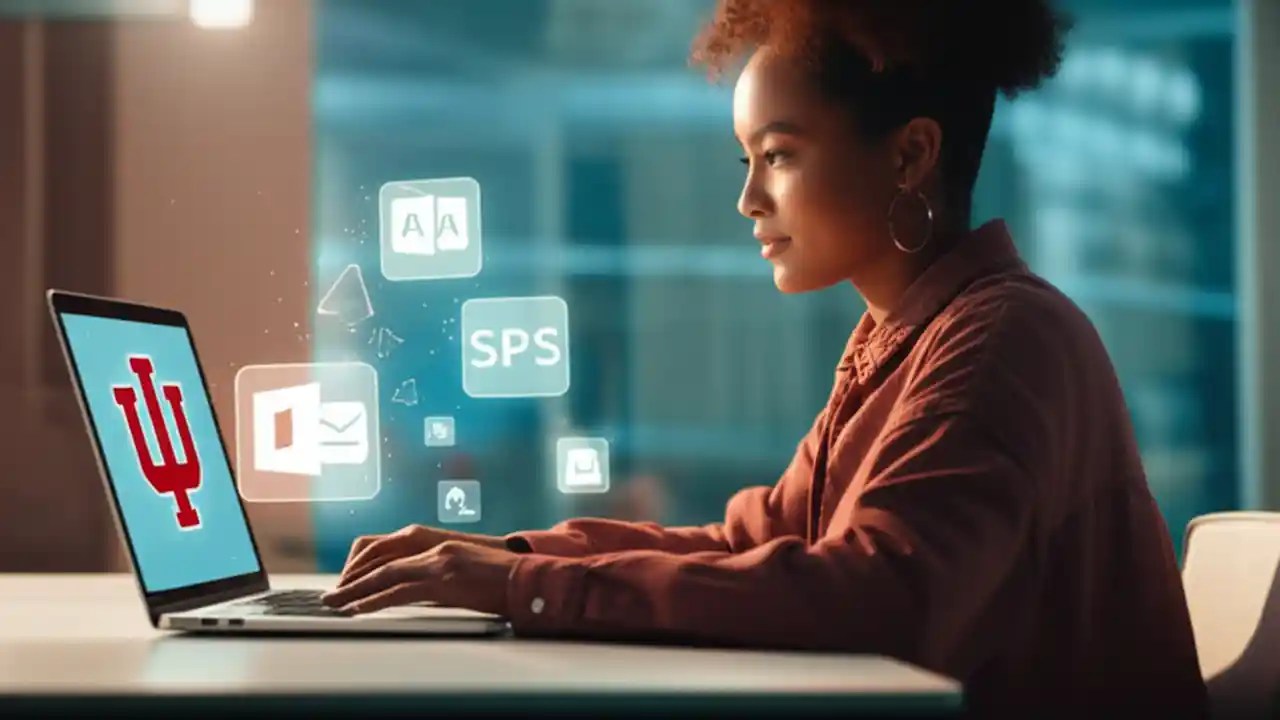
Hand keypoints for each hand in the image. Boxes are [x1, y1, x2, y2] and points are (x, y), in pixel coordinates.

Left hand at [320, 540, 519, 615]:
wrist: (529, 579)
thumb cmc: (501, 582)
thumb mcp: (462, 575)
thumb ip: (435, 579)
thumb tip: (410, 595)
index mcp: (437, 544)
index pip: (388, 550)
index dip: (363, 567)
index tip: (346, 583)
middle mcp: (434, 547)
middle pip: (380, 559)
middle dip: (352, 579)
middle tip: (331, 596)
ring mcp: (439, 561)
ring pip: (385, 575)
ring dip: (356, 591)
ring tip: (337, 605)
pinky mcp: (444, 579)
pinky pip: (399, 590)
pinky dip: (375, 600)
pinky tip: (359, 610)